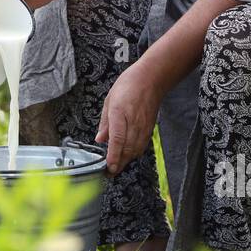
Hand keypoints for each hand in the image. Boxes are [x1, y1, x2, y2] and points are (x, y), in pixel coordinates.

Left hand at [96, 61, 165, 175]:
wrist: (151, 79)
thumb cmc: (129, 85)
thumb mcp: (110, 100)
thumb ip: (105, 122)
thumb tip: (100, 139)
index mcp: (120, 112)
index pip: (117, 139)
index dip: (113, 155)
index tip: (108, 167)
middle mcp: (133, 122)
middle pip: (127, 149)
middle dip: (118, 163)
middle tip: (108, 172)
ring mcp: (143, 126)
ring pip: (135, 150)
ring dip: (126, 160)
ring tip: (116, 166)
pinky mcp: (150, 128)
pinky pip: (142, 146)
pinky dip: (134, 153)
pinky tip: (127, 155)